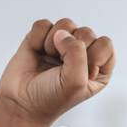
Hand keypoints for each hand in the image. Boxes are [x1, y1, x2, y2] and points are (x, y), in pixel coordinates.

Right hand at [0, 18, 114, 124]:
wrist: (21, 102)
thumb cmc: (52, 97)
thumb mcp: (75, 82)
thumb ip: (77, 53)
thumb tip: (61, 33)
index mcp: (99, 68)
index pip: (105, 44)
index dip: (92, 56)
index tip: (80, 74)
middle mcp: (84, 54)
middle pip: (87, 32)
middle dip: (71, 50)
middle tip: (60, 68)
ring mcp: (63, 44)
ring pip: (66, 24)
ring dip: (53, 43)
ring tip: (48, 59)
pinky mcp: (42, 37)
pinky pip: (43, 24)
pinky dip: (37, 38)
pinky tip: (36, 52)